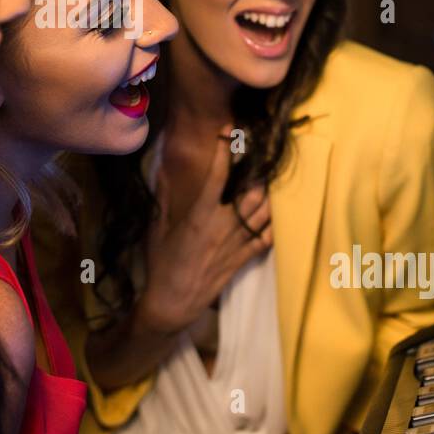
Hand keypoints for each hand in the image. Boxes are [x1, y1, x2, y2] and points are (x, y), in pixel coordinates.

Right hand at [138, 126, 271, 335]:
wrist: (173, 301)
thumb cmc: (161, 264)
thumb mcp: (156, 229)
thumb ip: (163, 197)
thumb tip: (161, 169)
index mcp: (200, 215)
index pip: (217, 175)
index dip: (224, 150)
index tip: (227, 131)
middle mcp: (223, 226)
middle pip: (251, 192)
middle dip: (257, 171)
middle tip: (259, 154)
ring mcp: (236, 243)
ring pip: (263, 212)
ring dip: (269, 193)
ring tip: (270, 178)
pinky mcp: (243, 258)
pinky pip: (267, 237)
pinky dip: (274, 223)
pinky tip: (277, 212)